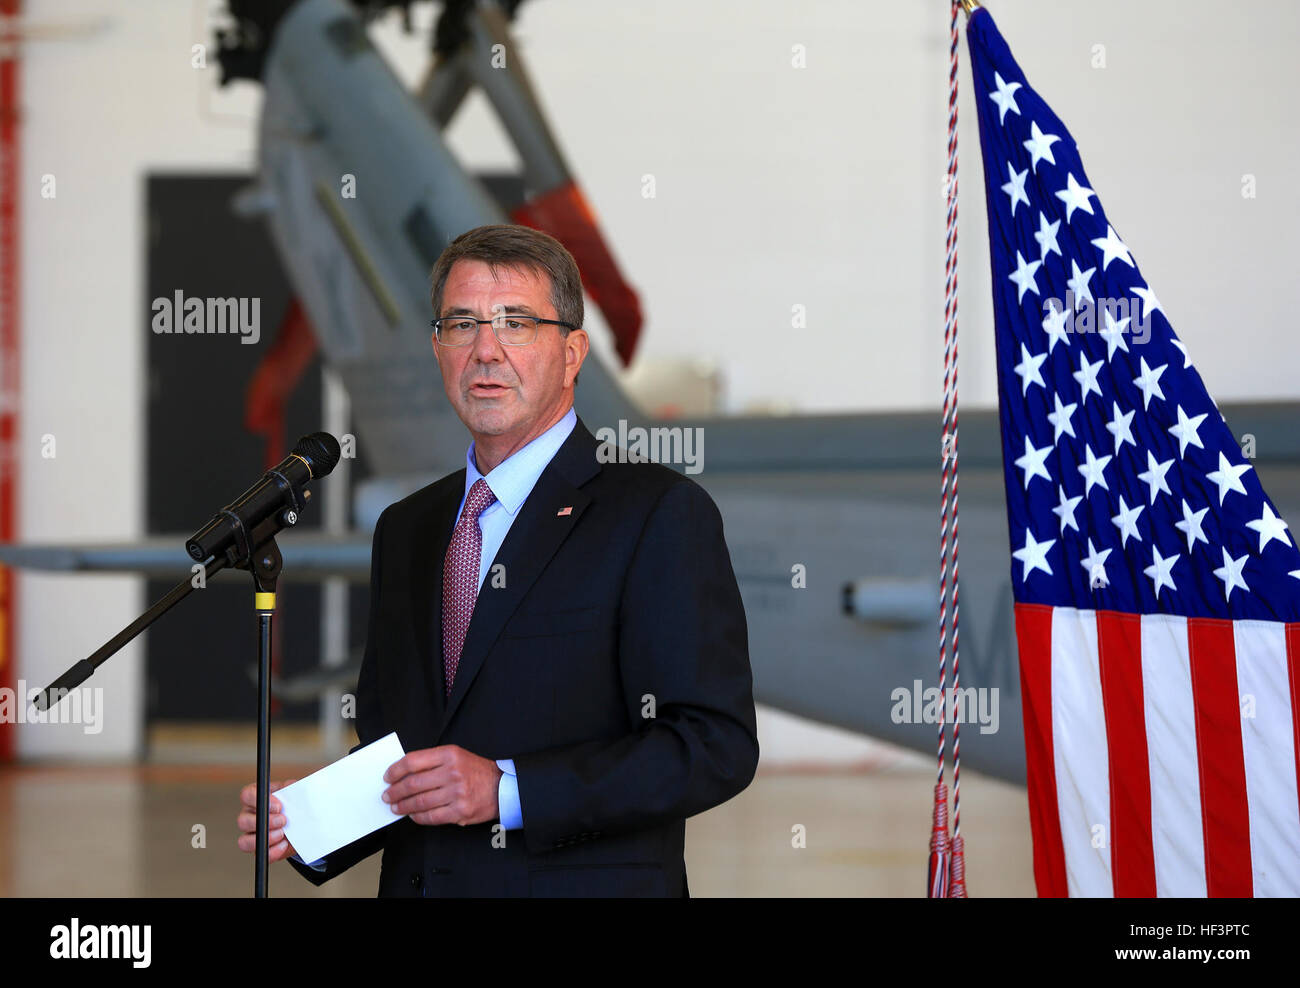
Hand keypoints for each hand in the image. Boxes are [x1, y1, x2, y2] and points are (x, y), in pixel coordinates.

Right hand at [236, 779, 299, 861]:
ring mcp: (251, 834)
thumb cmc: (295, 805)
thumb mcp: (295, 793)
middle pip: (242, 821)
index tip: (278, 806)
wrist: (303, 823)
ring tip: (283, 834)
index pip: (246, 795)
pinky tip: (284, 845)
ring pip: (244, 841)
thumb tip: (290, 785)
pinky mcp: (260, 849)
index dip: (258, 800)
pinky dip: (272, 852)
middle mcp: (249, 816)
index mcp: (255, 798)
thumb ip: (292, 788)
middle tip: (283, 820)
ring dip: (265, 838)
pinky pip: (260, 854)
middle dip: (264, 822)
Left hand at [383, 745, 501, 825]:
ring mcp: (457, 793)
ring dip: (403, 806)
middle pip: (413, 783)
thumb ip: (432, 762)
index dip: (395, 770)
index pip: (413, 761)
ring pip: (419, 802)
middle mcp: (452, 772)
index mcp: (449, 754)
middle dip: (395, 791)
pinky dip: (418, 817)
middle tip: (387, 796)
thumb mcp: (456, 756)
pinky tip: (412, 815)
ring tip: (396, 807)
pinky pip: (431, 817)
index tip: (387, 777)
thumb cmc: (475, 771)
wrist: (502, 787)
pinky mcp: (460, 811)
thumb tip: (403, 773)